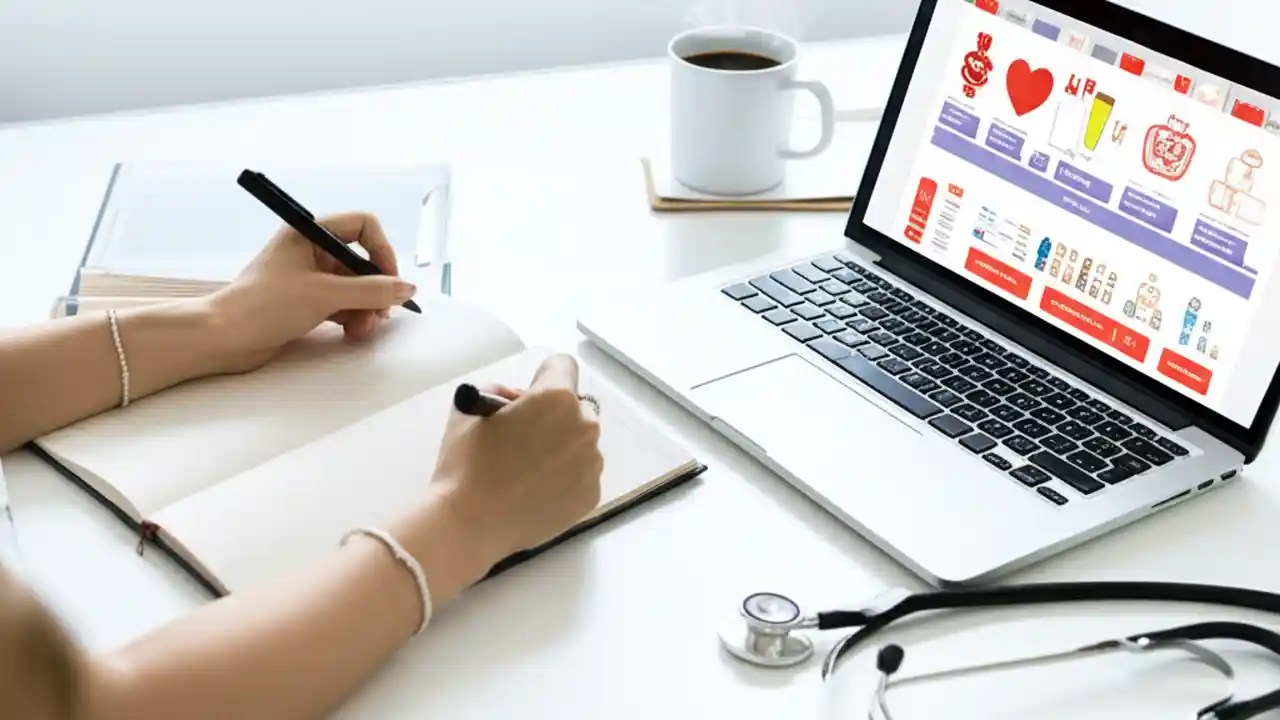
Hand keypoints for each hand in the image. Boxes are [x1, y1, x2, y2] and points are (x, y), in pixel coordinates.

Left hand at [205, 212, 416, 372]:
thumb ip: (371, 291)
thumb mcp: (324, 294)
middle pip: (362, 261)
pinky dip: (352, 317)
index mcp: (309, 232)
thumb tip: (407, 289)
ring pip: (355, 286)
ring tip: (363, 330)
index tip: (390, 280)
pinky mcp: (306, 301)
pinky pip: (343, 303)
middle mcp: (311, 250)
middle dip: (375, 289)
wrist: (223, 337)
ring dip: (366, 308)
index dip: (382, 251)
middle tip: (381, 314)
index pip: (363, 226)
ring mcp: (309, 276)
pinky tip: (352, 333)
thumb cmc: (264, 305)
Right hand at [429, 355, 603, 563]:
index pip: (563, 366)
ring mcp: (592, 463)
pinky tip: (536, 491)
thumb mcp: (468, 410)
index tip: (526, 399)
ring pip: (580, 443)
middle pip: (574, 408)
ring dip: (561, 448)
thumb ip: (497, 393)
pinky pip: (581, 475)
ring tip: (526, 471)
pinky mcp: (591, 495)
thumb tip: (515, 401)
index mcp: (557, 398)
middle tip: (521, 440)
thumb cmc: (465, 463)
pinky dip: (564, 478)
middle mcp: (584, 426)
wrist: (470, 524)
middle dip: (552, 417)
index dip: (541, 377)